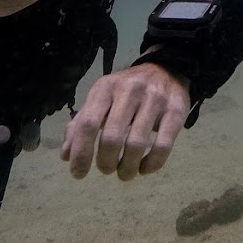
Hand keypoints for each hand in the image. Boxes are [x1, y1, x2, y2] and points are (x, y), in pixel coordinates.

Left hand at [61, 64, 190, 180]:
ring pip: (137, 144)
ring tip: (125, 174)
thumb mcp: (101, 100)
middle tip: (107, 170)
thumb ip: (81, 125)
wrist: (166, 69)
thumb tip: (66, 156)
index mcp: (105, 88)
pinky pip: (163, 145)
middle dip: (106, 163)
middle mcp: (129, 90)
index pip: (88, 123)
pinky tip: (145, 169)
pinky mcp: (176, 110)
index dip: (81, 152)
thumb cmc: (126, 91)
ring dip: (128, 168)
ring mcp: (154, 99)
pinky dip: (152, 164)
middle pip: (111, 137)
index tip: (78, 174)